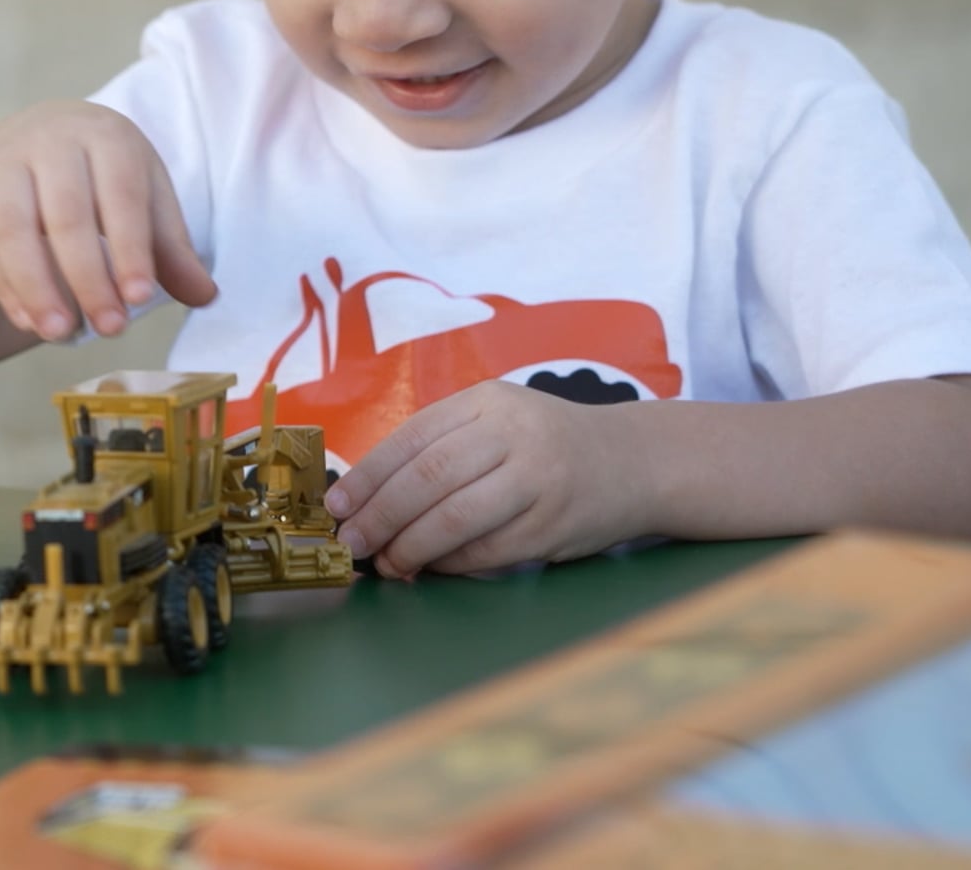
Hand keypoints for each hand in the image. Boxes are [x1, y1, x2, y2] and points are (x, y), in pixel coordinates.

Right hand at [0, 100, 215, 341]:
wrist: (37, 136)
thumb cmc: (105, 174)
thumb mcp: (146, 194)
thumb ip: (172, 248)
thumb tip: (204, 296)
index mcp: (106, 136)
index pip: (120, 195)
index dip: (130, 249)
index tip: (139, 299)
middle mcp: (52, 144)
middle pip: (66, 213)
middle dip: (87, 276)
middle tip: (109, 328)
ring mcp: (7, 167)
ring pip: (13, 228)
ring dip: (36, 286)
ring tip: (60, 333)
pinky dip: (7, 288)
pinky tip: (30, 322)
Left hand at [323, 381, 654, 577]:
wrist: (634, 462)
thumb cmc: (545, 444)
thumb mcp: (495, 422)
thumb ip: (439, 448)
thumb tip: (368, 497)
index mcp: (486, 402)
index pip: (411, 439)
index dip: (366, 477)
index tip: (336, 507)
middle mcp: (512, 435)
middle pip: (426, 479)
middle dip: (379, 517)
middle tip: (353, 543)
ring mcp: (536, 481)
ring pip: (453, 518)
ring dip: (410, 548)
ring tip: (387, 564)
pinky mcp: (552, 526)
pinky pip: (486, 551)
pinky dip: (451, 563)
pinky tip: (432, 567)